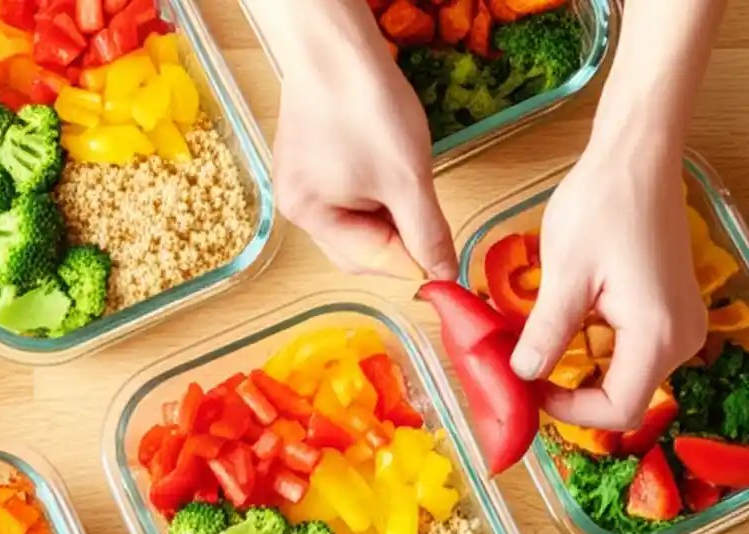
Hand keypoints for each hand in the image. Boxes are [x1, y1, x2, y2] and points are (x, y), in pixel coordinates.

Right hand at [269, 8, 456, 279]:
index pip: (371, 262)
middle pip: (359, 248)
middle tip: (433, 221)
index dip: (414, 265)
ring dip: (390, 216)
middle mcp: (296, 207)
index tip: (451, 267)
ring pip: (356, 221)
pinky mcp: (309, 159)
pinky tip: (390, 168)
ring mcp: (300, 181)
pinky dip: (375, 193)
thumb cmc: (367, 108)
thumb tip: (444, 276)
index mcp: (311, 217)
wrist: (337, 43)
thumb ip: (427, 234)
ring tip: (409, 183)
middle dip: (399, 241)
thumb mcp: (408, 179)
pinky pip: (348, 194)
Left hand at [509, 143, 706, 429]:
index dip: (569, 411)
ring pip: (630, 377)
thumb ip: (546, 332)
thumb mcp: (565, 274)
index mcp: (657, 335)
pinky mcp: (672, 310)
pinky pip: (636, 351)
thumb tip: (524, 375)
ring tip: (539, 350)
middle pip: (627, 399)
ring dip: (585, 374)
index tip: (529, 388)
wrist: (638, 158)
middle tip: (528, 374)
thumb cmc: (603, 204)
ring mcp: (681, 324)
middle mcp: (681, 338)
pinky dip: (600, 351)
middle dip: (575, 396)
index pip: (618, 410)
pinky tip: (566, 328)